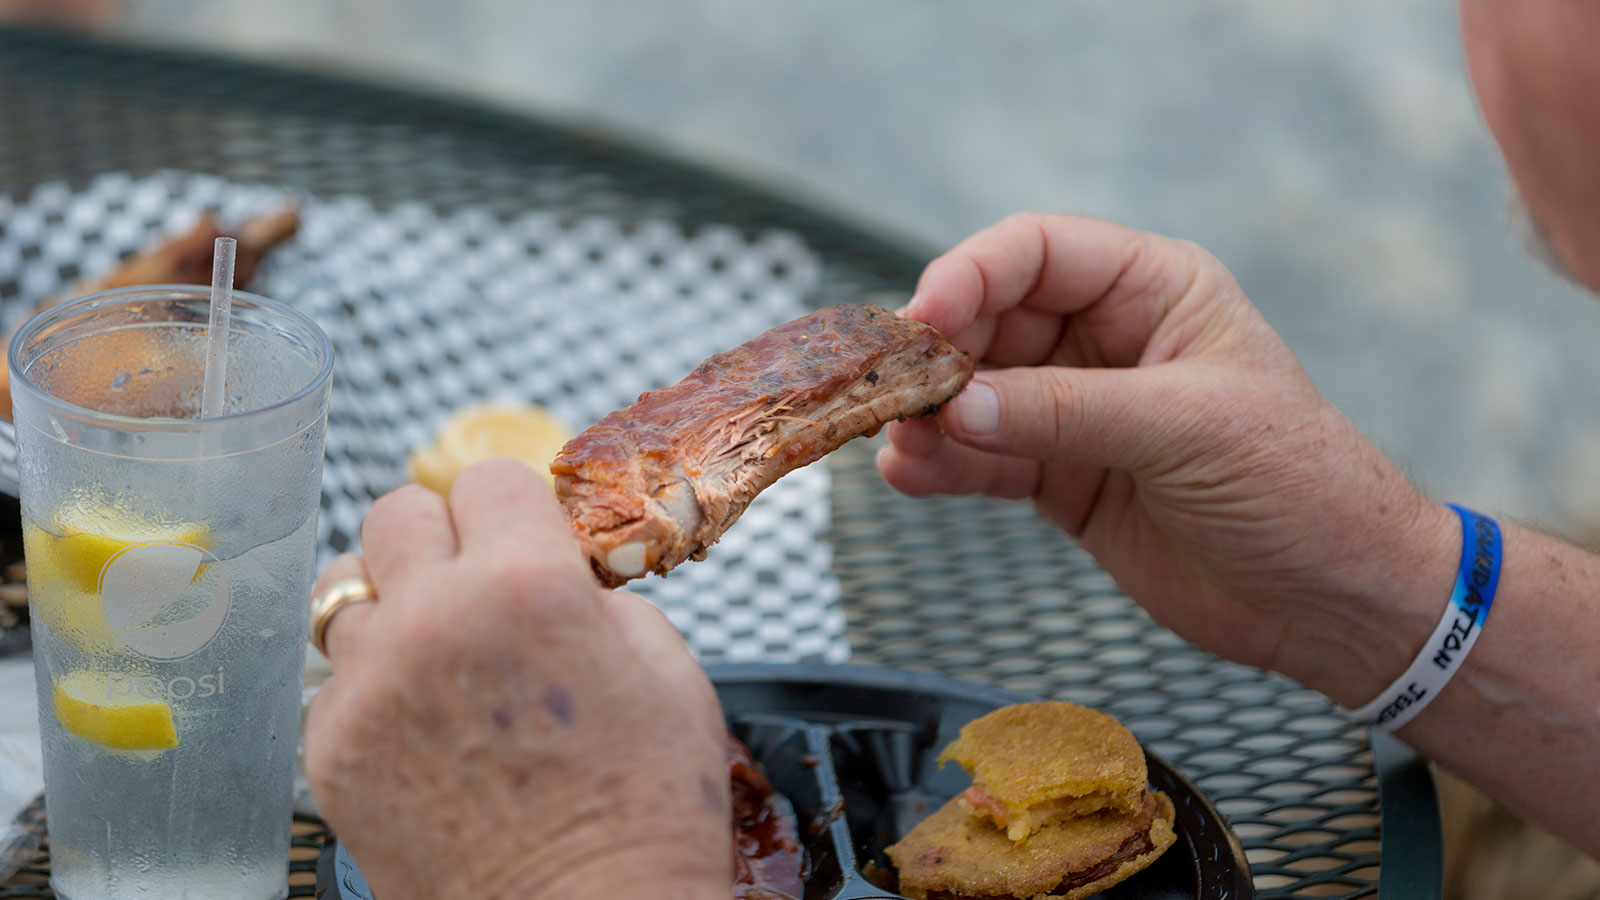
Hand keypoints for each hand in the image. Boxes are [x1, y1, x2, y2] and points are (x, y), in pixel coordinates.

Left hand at [303, 460, 730, 899]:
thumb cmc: (647, 810)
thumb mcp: (670, 667)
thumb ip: (599, 594)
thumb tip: (557, 572)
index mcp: (527, 583)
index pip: (486, 478)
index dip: (513, 510)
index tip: (522, 538)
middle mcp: (435, 618)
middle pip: (396, 512)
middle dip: (442, 539)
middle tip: (475, 587)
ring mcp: (370, 685)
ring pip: (348, 591)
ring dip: (394, 608)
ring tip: (440, 660)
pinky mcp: (332, 748)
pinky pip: (335, 679)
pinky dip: (373, 688)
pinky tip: (424, 730)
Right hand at [879, 214, 1457, 704]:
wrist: (1332, 601)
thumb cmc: (1297, 485)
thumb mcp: (1187, 430)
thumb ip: (1067, 413)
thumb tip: (956, 405)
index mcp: (1155, 290)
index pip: (1038, 253)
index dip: (970, 275)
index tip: (922, 321)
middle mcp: (1109, 339)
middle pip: (991, 321)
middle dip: (938, 354)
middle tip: (893, 394)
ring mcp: (1080, 411)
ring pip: (976, 394)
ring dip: (930, 416)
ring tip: (896, 446)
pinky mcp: (1062, 478)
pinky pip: (984, 458)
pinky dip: (944, 465)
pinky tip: (912, 476)